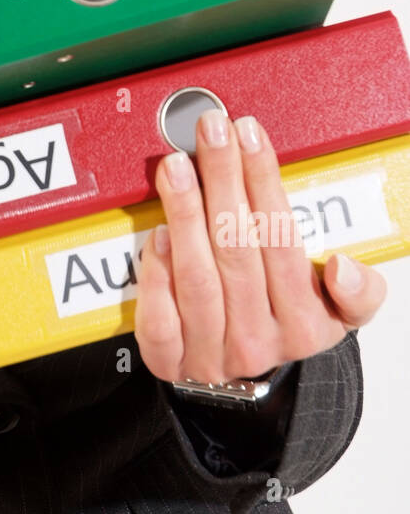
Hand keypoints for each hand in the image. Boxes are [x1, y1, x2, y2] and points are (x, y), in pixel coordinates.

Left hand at [134, 112, 387, 383]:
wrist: (242, 382)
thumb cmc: (282, 321)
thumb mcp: (336, 311)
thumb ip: (357, 293)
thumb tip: (344, 268)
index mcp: (306, 325)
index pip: (282, 240)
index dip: (264, 182)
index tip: (250, 136)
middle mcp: (258, 341)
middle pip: (237, 249)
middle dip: (222, 178)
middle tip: (210, 131)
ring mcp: (211, 353)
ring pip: (197, 278)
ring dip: (185, 213)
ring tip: (177, 165)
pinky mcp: (169, 359)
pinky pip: (160, 319)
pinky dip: (157, 275)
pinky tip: (156, 233)